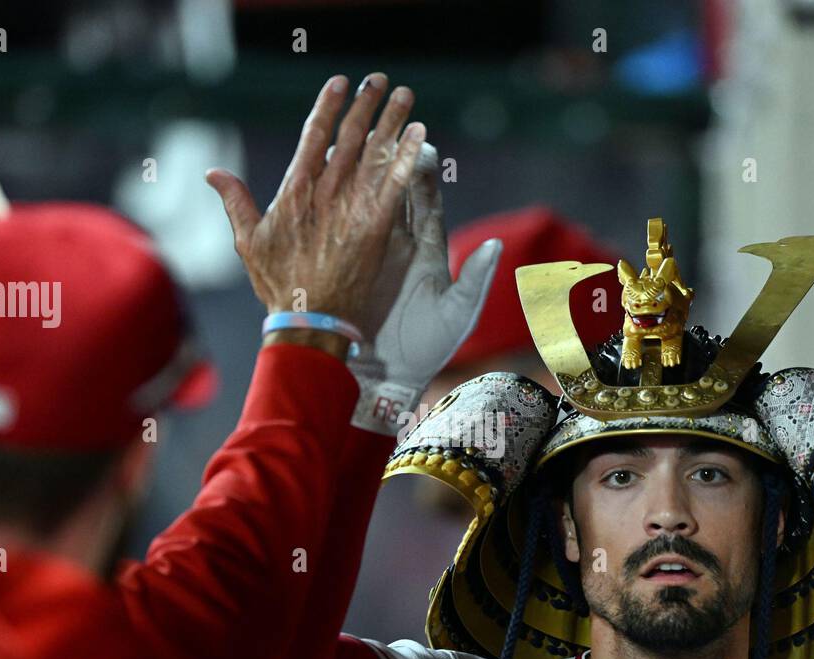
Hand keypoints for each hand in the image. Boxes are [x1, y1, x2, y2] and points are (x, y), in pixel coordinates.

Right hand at [206, 73, 424, 332]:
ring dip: (391, 121)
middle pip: (349, 138)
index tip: (340, 82)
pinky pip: (396, 184)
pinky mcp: (375, 227)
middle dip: (365, 106)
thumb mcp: (248, 242)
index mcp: (294, 192)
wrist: (309, 321)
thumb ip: (235, 202)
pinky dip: (409, 157)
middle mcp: (325, 193)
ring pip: (375, 154)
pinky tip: (421, 134)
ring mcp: (351, 209)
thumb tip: (211, 173)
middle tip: (379, 80)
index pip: (314, 137)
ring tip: (405, 94)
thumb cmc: (278, 285)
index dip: (328, 107)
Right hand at [348, 142, 500, 433]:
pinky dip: (331, 201)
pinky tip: (318, 175)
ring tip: (344, 138)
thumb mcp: (457, 316)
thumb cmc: (427, 350)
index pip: (426, 200)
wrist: (387, 380)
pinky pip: (339, 227)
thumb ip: (476, 280)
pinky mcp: (347, 264)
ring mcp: (371, 253)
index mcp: (428, 251)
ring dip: (355, 171)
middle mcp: (399, 246)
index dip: (423, 170)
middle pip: (393, 190)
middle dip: (385, 156)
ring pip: (362, 202)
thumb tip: (495, 245)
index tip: (419, 141)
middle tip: (377, 123)